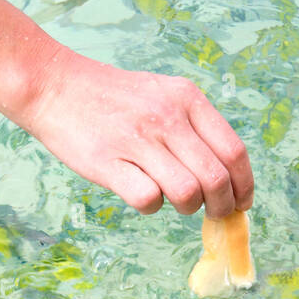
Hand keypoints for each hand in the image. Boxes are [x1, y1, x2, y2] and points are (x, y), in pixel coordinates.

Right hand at [14, 46, 253, 217]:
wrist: (55, 85)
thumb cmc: (113, 98)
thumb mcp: (163, 94)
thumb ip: (195, 127)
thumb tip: (227, 176)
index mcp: (187, 99)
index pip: (234, 152)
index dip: (244, 186)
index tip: (241, 203)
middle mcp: (167, 117)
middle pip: (216, 179)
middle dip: (221, 206)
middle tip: (212, 214)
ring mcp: (137, 140)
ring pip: (188, 194)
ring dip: (187, 208)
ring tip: (173, 200)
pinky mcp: (109, 163)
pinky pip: (148, 201)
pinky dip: (151, 207)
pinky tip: (141, 194)